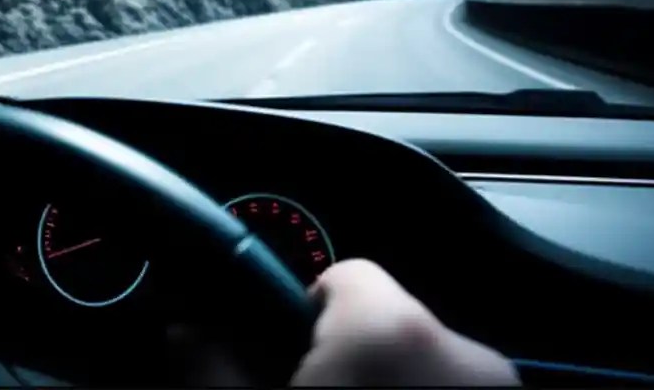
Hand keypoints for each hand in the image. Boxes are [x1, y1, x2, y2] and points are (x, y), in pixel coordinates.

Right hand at [166, 259, 518, 386]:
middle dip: (349, 356)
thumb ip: (212, 360)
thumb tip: (187, 330)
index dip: (299, 317)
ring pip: (427, 363)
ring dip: (393, 384)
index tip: (284, 359)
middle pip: (385, 320)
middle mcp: (466, 354)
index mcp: (390, 334)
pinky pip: (458, 389)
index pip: (338, 275)